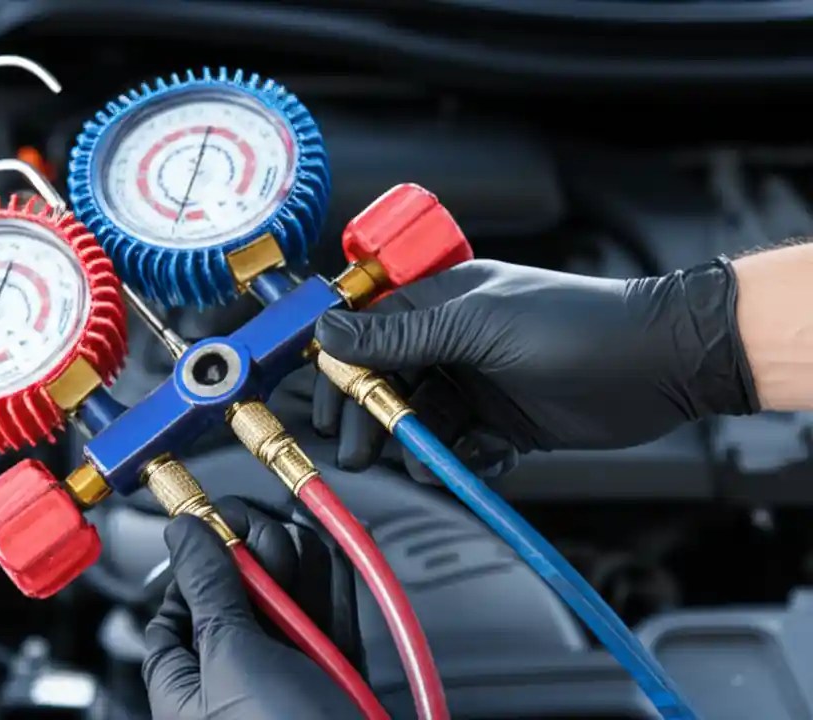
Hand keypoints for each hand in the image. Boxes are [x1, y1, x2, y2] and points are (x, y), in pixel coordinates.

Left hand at [143, 497, 364, 718]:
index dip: (194, 562)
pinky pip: (333, 620)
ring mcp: (290, 678)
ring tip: (295, 549)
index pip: (175, 609)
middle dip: (252, 556)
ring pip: (288, 602)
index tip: (210, 524)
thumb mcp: (231, 658)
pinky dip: (333, 585)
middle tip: (260, 534)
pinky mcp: (338, 679)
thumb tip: (186, 534)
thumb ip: (209, 590)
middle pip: (238, 595)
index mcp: (188, 686)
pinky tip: (330, 559)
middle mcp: (236, 681)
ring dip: (293, 564)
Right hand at [312, 258, 759, 476]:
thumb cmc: (579, 327)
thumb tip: (331, 332)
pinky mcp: (504, 419)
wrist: (661, 366)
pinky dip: (456, 458)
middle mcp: (455, 339)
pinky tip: (466, 461)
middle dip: (371, 415)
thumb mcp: (479, 327)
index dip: (342, 366)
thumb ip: (402, 333)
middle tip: (358, 449)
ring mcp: (480, 380)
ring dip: (415, 442)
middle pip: (388, 380)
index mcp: (442, 302)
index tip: (326, 401)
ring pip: (422, 417)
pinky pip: (460, 444)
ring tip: (423, 460)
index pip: (368, 331)